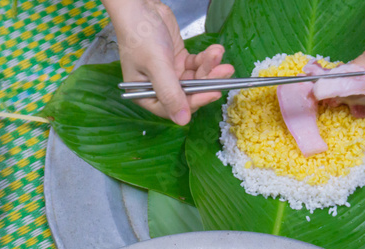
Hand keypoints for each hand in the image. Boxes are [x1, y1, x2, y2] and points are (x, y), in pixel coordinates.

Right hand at [104, 0, 233, 124]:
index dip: (194, 101)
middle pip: (189, 94)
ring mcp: (170, 74)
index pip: (174, 107)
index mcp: (145, 95)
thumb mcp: (155, 65)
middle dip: (207, 81)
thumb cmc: (140, 35)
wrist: (140, 5)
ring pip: (196, 79)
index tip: (213, 92)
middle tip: (225, 71)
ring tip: (217, 54)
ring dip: (209, 67)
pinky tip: (214, 51)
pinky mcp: (179, 60)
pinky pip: (196, 65)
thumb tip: (182, 121)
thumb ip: (170, 93)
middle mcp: (158, 87)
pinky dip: (206, 59)